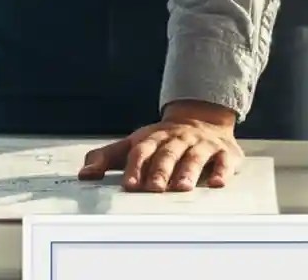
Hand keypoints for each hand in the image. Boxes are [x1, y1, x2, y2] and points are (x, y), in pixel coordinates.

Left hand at [76, 100, 243, 191]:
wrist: (201, 119)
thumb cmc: (162, 141)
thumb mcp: (132, 145)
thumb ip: (106, 159)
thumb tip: (83, 176)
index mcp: (152, 138)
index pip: (141, 151)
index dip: (135, 167)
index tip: (130, 185)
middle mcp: (176, 139)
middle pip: (167, 154)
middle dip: (160, 171)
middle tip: (155, 188)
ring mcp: (201, 145)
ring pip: (194, 157)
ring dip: (188, 172)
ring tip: (181, 188)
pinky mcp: (224, 152)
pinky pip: (223, 161)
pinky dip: (221, 172)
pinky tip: (217, 183)